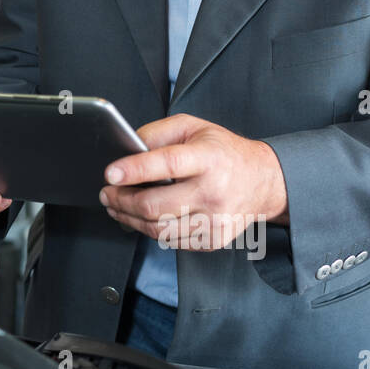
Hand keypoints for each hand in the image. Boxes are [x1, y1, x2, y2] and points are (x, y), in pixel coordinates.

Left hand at [99, 114, 288, 248]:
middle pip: (155, 205)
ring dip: (129, 219)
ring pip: (158, 229)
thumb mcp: (193, 127)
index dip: (135, 169)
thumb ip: (157, 133)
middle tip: (106, 194)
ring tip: (116, 207)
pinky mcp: (213, 240)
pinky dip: (149, 230)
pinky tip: (140, 218)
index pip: (168, 164)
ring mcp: (215, 220)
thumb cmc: (223, 152)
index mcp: (209, 158)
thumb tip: (126, 150)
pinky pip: (171, 241)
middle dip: (121, 200)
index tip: (110, 173)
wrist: (263, 181)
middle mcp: (214, 191)